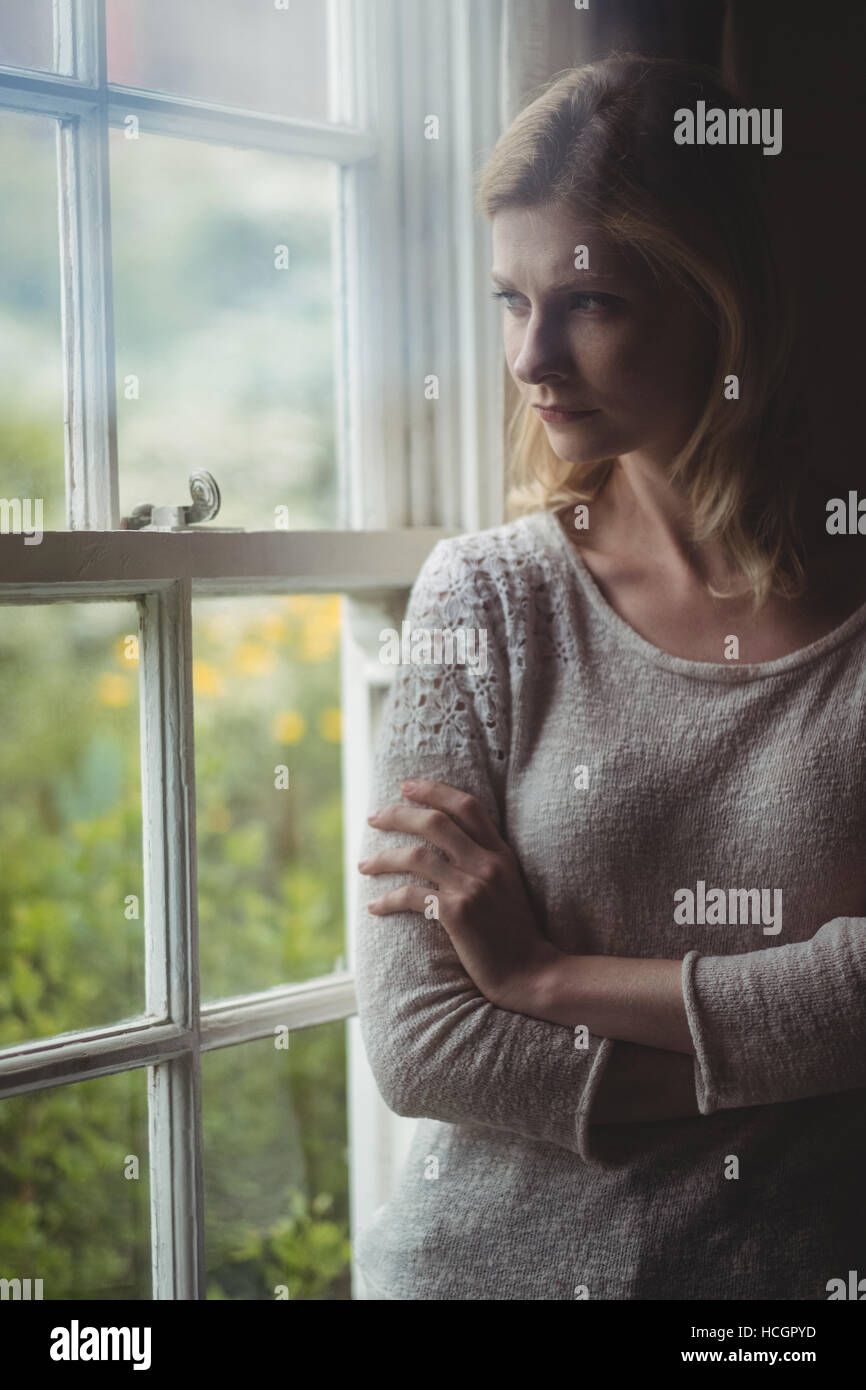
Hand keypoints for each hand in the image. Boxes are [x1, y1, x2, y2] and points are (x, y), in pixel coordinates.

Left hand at [358, 778, 562, 1009]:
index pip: (467, 805)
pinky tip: (374, 906)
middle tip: (373, 817)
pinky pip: (411, 896)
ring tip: (363, 865)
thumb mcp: (510, 886)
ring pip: (416, 856)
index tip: (406, 786)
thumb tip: (447, 846)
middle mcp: (486, 864)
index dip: (434, 791)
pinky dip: (387, 899)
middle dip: (398, 814)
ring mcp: (472, 887)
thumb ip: (484, 862)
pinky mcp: (457, 914)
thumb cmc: (516, 934)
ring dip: (383, 858)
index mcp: (501, 853)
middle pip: (435, 822)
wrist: (531, 974)